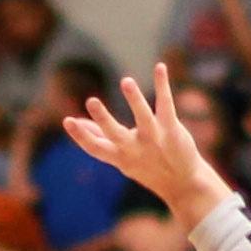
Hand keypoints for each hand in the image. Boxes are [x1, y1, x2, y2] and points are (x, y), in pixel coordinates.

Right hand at [57, 74, 231, 229]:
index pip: (95, 148)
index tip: (67, 121)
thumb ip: (99, 137)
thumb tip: (74, 122)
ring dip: (135, 99)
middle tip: (91, 101)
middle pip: (116, 134)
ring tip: (126, 81)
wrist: (183, 183)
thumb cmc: (147, 166)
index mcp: (119, 157)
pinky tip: (160, 67)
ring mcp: (154, 139)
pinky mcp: (172, 130)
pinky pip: (166, 104)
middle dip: (103, 119)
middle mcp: (135, 149)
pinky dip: (163, 85)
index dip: (81, 136)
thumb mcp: (120, 156)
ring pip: (144, 118)